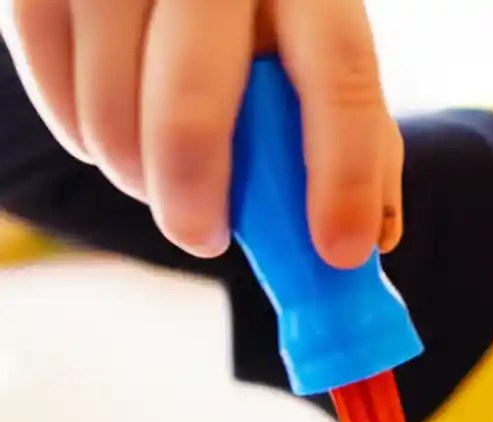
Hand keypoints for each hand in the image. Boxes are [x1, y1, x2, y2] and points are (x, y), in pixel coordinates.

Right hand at [0, 0, 401, 266]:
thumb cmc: (266, 12)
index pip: (340, 74)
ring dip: (134, 171)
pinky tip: (111, 141)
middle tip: (206, 239)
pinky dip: (77, 129)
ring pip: (110, 97)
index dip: (343, 173)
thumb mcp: (324, 50)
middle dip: (196, 189)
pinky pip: (46, 72)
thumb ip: (362, 140)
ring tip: (164, 187)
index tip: (338, 251)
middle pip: (195, 92)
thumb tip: (371, 239)